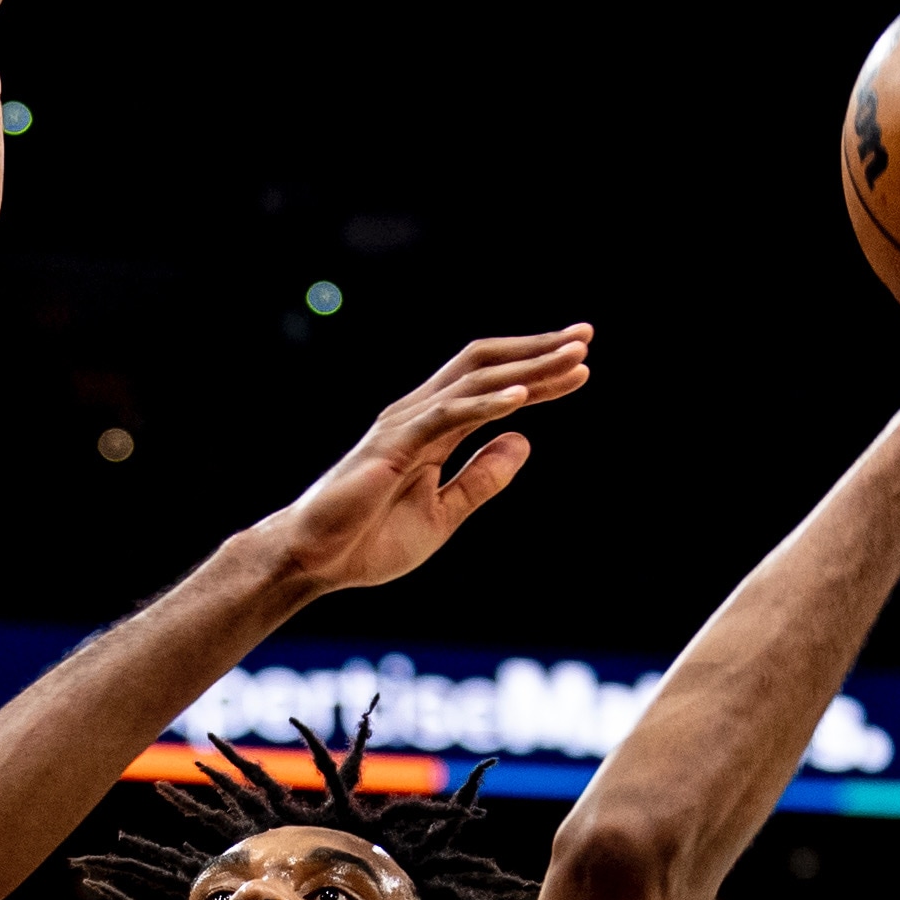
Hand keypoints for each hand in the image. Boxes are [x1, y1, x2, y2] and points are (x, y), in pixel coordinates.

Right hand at [272, 328, 593, 598]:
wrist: (313, 562)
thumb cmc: (367, 541)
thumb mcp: (442, 515)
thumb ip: (481, 480)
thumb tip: (525, 442)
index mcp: (434, 429)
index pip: (493, 388)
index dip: (537, 374)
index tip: (580, 365)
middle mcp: (421, 414)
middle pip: (487, 366)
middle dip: (538, 351)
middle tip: (586, 338)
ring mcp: (406, 425)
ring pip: (475, 382)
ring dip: (526, 369)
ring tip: (571, 360)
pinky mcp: (393, 445)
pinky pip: (448, 416)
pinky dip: (487, 404)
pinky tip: (524, 399)